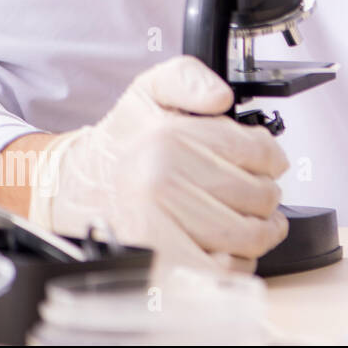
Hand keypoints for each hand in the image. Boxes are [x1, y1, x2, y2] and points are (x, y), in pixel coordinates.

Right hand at [28, 55, 288, 270]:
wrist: (76, 186)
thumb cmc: (123, 142)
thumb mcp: (152, 89)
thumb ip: (191, 78)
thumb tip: (220, 98)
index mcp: (168, 141)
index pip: (261, 152)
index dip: (271, 158)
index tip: (264, 163)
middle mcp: (162, 184)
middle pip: (261, 196)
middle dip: (265, 195)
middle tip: (251, 193)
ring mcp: (160, 228)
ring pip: (250, 236)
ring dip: (259, 230)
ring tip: (245, 219)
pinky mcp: (161, 265)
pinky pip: (224, 270)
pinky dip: (237, 261)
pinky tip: (226, 245)